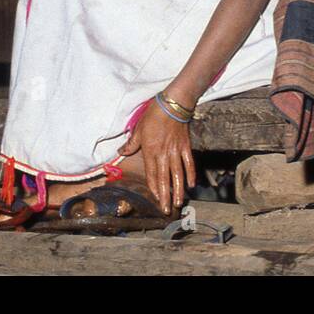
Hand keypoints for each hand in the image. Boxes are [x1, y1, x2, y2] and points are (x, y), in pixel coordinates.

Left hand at [120, 96, 195, 214]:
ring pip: (177, 174)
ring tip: (178, 202)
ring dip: (178, 190)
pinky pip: (188, 163)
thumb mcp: (138, 128)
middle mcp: (163, 154)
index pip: (151, 174)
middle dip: (165, 196)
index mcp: (150, 151)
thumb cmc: (154, 115)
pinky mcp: (185, 146)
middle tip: (166, 210)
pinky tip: (191, 184)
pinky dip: (190, 174)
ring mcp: (176, 151)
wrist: (173, 104)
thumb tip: (121, 152)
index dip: (153, 188)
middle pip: (165, 179)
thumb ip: (131, 143)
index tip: (155, 199)